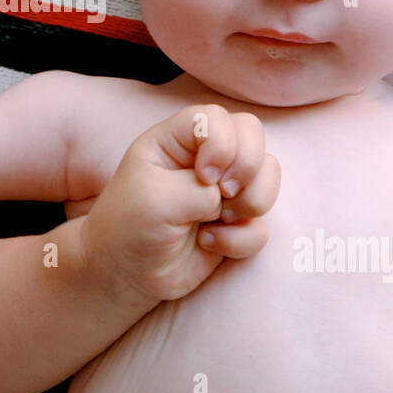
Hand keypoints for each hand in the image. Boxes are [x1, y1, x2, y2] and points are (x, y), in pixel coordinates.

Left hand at [82, 104, 278, 303]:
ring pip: (267, 178)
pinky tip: (208, 244)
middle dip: (248, 167)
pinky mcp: (234, 224)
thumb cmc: (128, 227)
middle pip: (252, 135)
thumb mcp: (155, 198)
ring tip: (214, 221)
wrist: (125, 275)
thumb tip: (229, 199)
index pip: (215, 117)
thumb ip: (199, 189)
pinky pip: (262, 225)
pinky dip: (240, 240)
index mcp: (175, 140)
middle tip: (223, 193)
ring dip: (250, 203)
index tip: (204, 176)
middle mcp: (202, 158)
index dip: (222, 143)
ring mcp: (221, 190)